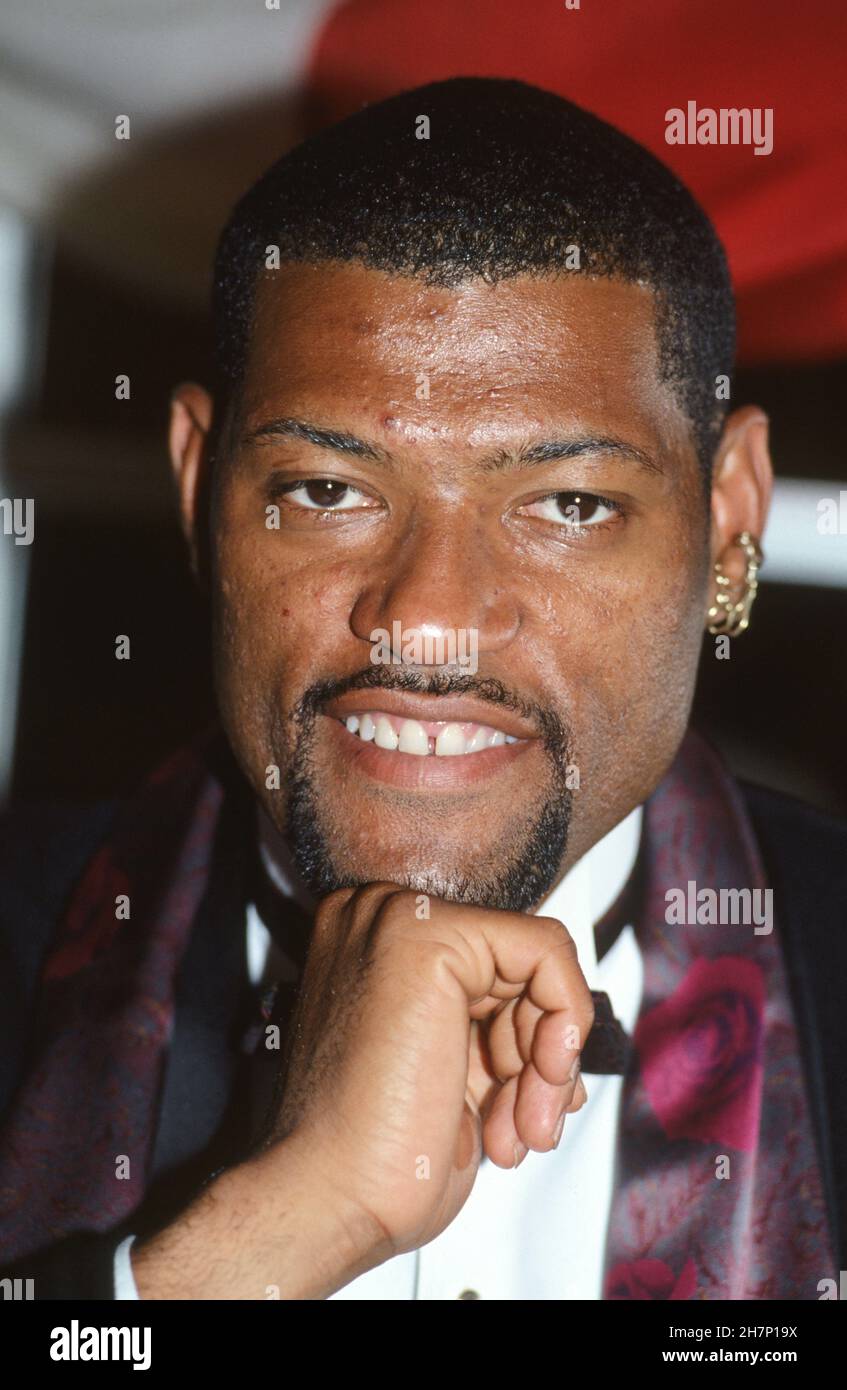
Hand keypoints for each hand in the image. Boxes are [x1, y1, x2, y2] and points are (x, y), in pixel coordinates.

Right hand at [262, 883, 593, 1261]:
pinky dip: (564, 1023)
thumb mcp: (446, 1072)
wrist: (328, 1197)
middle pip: (515, 963)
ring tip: (518, 1130)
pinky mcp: (428, 937)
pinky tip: (536, 1084)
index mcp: (373, 944)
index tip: (527, 1101)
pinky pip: (546, 953)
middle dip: (539, 1056)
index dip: (523, 1038)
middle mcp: (377, 918)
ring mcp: (397, 920)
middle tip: (528, 1124)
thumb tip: (558, 1026)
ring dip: (548, 1063)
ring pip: (537, 962)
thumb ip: (489, 1029)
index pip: (491, 963)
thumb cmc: (369, 1160)